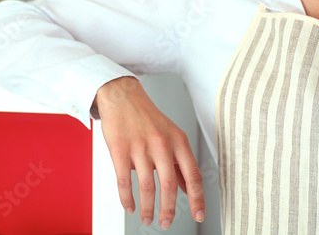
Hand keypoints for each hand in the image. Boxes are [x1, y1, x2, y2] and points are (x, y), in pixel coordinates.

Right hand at [93, 76, 204, 229]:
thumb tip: (189, 189)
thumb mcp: (172, 135)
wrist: (122, 96)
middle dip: (168, 210)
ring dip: (148, 208)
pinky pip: (124, 181)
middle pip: (169, 186)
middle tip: (166, 223)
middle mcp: (161, 144)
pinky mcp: (120, 149)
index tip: (198, 215)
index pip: (193, 175)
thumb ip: (180, 162)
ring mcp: (140, 147)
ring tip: (147, 218)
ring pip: (147, 187)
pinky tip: (130, 206)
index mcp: (178, 141)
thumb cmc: (148, 117)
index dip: (197, 199)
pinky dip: (127, 198)